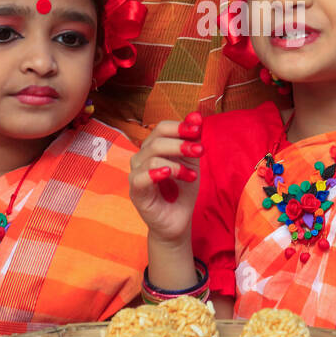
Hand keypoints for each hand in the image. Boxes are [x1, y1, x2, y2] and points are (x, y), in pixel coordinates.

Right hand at [129, 113, 202, 243]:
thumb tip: (196, 116)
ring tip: (192, 175)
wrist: (178, 220)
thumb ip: (192, 140)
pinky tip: (169, 174)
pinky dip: (155, 173)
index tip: (198, 127)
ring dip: (176, 162)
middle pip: (156, 140)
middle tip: (200, 151)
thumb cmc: (182, 190)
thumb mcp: (192, 162)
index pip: (161, 128)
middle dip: (180, 143)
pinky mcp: (135, 192)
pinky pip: (140, 177)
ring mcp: (136, 174)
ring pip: (151, 156)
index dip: (180, 126)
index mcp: (154, 148)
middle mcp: (141, 158)